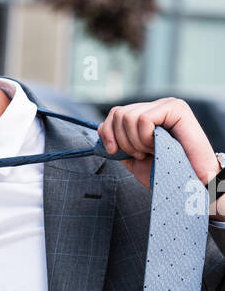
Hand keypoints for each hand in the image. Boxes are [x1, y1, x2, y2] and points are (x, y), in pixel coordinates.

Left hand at [98, 97, 222, 213]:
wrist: (190, 184)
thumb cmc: (165, 174)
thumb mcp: (134, 159)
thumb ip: (118, 145)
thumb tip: (100, 131)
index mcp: (146, 117)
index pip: (115, 113)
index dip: (107, 133)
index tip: (114, 152)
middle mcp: (156, 107)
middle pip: (118, 113)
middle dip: (122, 141)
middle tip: (140, 154)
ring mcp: (166, 106)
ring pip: (128, 116)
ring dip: (135, 142)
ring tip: (151, 151)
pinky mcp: (176, 108)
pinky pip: (143, 119)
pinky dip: (145, 138)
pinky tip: (157, 146)